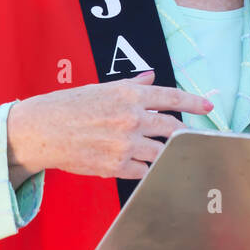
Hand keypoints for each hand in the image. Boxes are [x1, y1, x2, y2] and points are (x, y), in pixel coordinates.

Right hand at [7, 70, 214, 182]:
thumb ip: (132, 86)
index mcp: (129, 95)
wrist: (41, 131)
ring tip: (160, 151)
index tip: (208, 107)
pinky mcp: (116, 166)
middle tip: (187, 135)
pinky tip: (138, 163)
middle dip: (183, 132)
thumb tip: (152, 78)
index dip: (194, 102)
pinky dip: (144, 167)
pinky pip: (143, 170)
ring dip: (164, 152)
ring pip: (162, 152)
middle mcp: (131, 118)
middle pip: (173, 127)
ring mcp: (125, 144)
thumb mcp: (102, 89)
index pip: (172, 98)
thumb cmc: (69, 106)